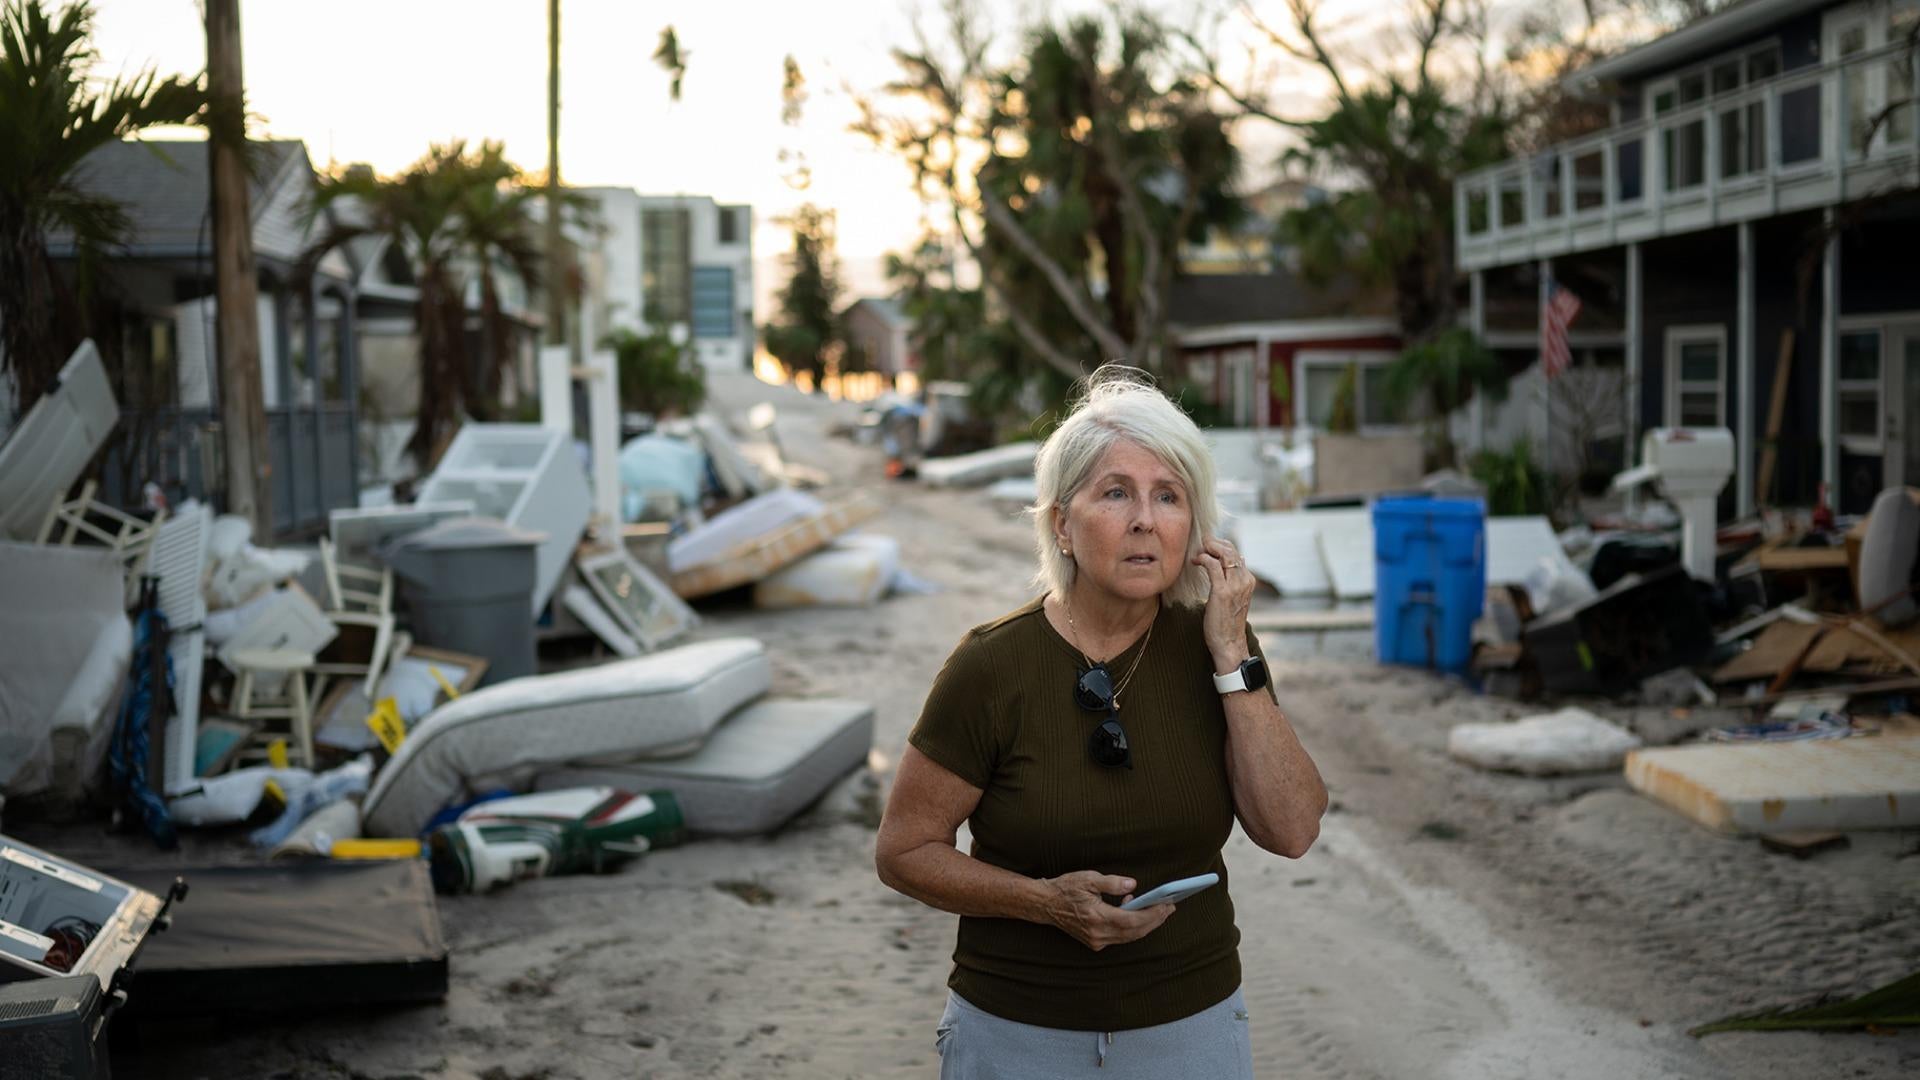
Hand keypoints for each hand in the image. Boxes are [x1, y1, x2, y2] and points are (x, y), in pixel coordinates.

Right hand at [1039, 871, 1173, 951]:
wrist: (1045, 904)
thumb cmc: (1066, 888)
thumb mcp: (1089, 878)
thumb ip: (1112, 883)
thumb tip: (1133, 886)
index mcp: (1096, 917)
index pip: (1132, 920)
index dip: (1152, 915)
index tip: (1166, 906)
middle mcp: (1097, 934)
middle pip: (1134, 932)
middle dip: (1154, 920)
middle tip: (1170, 907)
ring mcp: (1096, 941)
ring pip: (1129, 936)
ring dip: (1146, 924)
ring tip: (1159, 910)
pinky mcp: (1095, 942)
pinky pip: (1120, 937)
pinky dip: (1132, 927)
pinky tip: (1134, 910)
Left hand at [1193, 536, 1252, 666]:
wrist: (1229, 643)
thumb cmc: (1226, 622)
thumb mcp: (1233, 597)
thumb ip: (1231, 581)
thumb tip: (1224, 564)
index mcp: (1248, 580)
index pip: (1236, 552)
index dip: (1220, 545)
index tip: (1206, 546)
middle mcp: (1245, 580)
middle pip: (1231, 549)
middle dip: (1213, 543)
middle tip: (1199, 544)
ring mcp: (1235, 586)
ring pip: (1224, 554)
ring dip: (1208, 548)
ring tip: (1197, 552)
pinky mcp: (1222, 592)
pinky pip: (1213, 566)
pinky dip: (1204, 559)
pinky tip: (1196, 562)